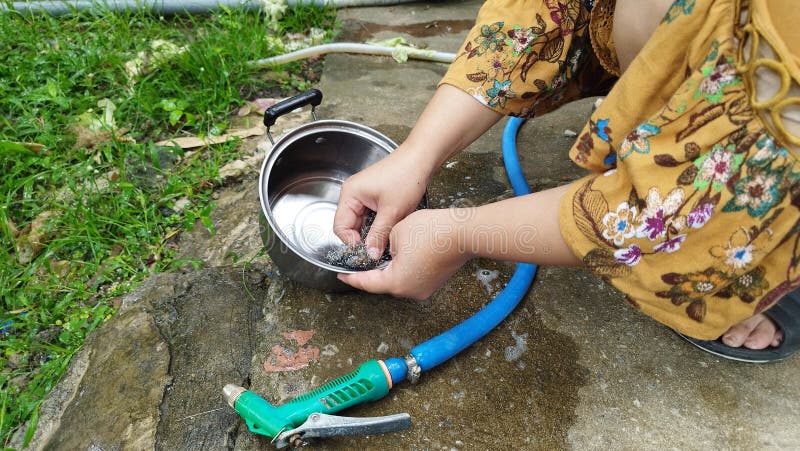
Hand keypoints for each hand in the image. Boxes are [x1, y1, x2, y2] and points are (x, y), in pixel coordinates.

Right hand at [333, 149, 430, 258]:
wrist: (421, 160)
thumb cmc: (406, 176)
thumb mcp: (392, 211)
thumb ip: (379, 235)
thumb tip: (370, 254)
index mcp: (350, 194)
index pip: (340, 227)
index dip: (351, 242)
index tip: (366, 252)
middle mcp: (352, 194)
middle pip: (349, 226)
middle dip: (362, 239)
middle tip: (376, 251)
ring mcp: (363, 195)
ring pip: (361, 223)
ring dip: (371, 233)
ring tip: (383, 240)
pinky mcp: (373, 197)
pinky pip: (369, 217)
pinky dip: (377, 226)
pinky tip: (387, 230)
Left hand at [337, 209, 471, 299]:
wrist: (464, 233)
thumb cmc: (433, 232)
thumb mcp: (396, 232)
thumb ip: (384, 245)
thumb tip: (386, 251)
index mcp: (396, 282)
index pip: (367, 283)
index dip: (352, 277)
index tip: (342, 274)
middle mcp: (410, 291)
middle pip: (383, 283)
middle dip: (371, 272)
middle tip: (358, 262)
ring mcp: (424, 289)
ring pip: (398, 279)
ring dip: (389, 268)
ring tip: (379, 255)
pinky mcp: (434, 282)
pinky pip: (412, 276)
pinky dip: (403, 267)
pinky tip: (400, 254)